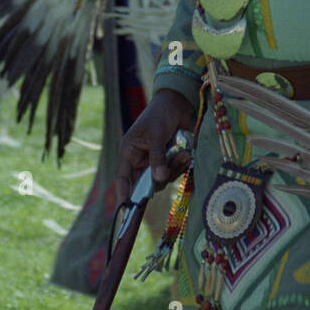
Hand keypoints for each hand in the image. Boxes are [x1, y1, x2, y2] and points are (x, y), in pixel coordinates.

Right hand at [115, 88, 193, 202]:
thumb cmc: (159, 114)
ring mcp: (156, 160)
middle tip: (170, 169)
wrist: (177, 103)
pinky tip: (186, 155)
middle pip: (146, 182)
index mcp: (130, 152)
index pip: (123, 177)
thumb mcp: (155, 135)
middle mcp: (141, 159)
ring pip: (162, 178)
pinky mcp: (170, 159)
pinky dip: (180, 166)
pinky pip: (174, 171)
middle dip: (158, 179)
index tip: (127, 207)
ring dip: (174, 169)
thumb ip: (157, 157)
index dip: (124, 192)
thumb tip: (158, 179)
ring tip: (183, 155)